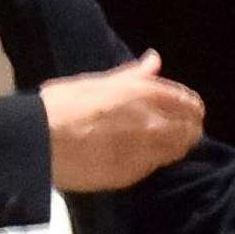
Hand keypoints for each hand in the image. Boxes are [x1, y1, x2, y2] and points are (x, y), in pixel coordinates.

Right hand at [41, 50, 205, 190]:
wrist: (42, 140)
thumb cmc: (64, 104)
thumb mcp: (99, 81)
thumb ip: (134, 74)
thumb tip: (155, 59)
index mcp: (147, 94)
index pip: (188, 102)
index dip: (192, 107)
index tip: (191, 110)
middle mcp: (155, 123)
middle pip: (190, 130)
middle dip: (190, 128)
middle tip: (184, 129)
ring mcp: (147, 151)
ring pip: (177, 151)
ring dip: (176, 146)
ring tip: (167, 143)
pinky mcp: (134, 174)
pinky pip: (154, 166)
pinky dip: (154, 160)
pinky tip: (142, 156)